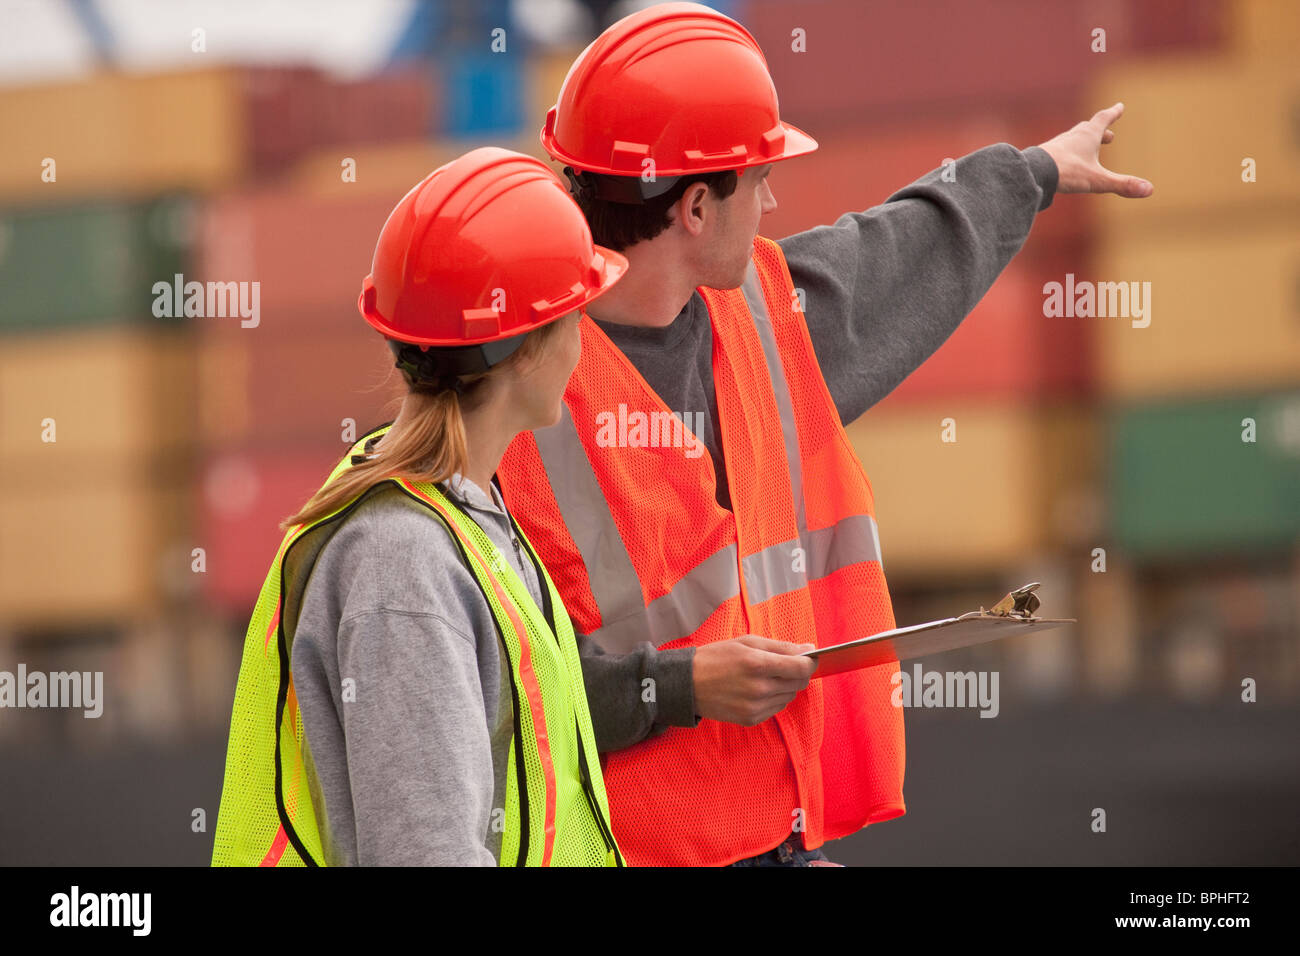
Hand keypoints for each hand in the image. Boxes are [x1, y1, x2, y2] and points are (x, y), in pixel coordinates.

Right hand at [692, 634, 817, 725]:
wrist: (687, 684)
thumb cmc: (716, 657)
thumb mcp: (746, 642)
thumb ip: (780, 646)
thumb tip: (808, 648)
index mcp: (758, 664)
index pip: (801, 667)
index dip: (809, 662)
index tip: (809, 658)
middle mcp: (759, 688)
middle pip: (799, 683)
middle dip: (797, 672)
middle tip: (782, 665)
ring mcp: (755, 706)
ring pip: (789, 696)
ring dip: (785, 686)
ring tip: (765, 677)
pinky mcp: (751, 719)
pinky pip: (776, 708)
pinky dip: (774, 698)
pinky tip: (757, 690)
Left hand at [1036, 102, 1152, 197]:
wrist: (1033, 173)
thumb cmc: (1066, 172)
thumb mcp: (1097, 180)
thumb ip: (1122, 185)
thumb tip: (1149, 190)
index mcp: (1087, 136)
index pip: (1103, 119)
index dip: (1113, 113)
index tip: (1119, 106)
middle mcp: (1072, 137)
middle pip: (1088, 129)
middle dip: (1100, 131)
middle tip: (1108, 135)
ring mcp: (1057, 145)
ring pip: (1073, 139)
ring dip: (1083, 142)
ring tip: (1088, 150)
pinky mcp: (1045, 156)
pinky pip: (1060, 152)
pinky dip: (1068, 153)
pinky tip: (1065, 163)